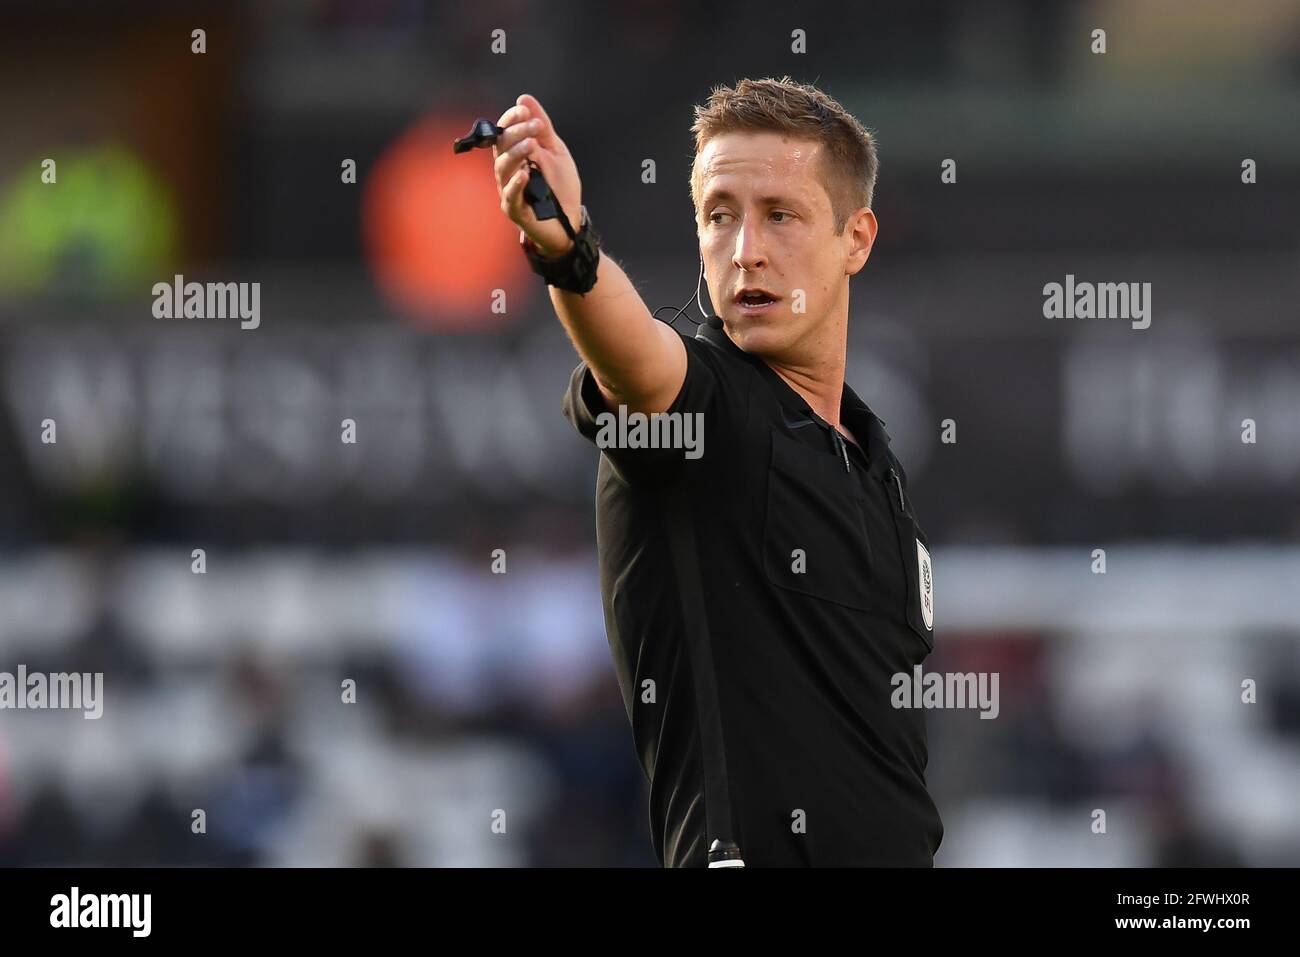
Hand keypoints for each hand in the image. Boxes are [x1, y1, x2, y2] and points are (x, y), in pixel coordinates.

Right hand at [493, 94, 582, 257]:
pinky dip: (516, 184)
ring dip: (516, 153)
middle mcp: (508, 171)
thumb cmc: (560, 187)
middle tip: (533, 125)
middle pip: (502, 147)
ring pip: (503, 168)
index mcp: (515, 154)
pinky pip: (510, 195)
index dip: (511, 119)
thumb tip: (524, 99)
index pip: (505, 132)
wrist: (569, 220)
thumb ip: (542, 128)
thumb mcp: (556, 151)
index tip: (524, 109)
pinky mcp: (515, 210)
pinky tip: (525, 174)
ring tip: (531, 144)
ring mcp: (509, 190)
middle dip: (516, 133)